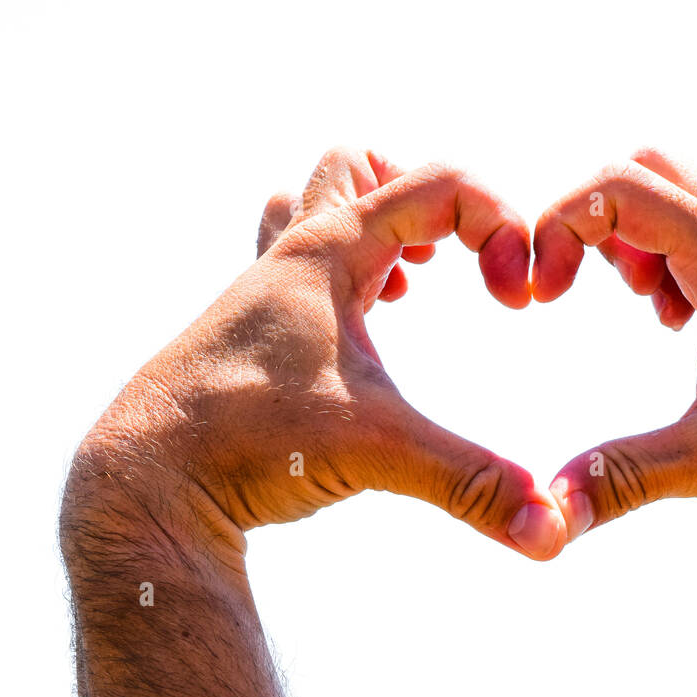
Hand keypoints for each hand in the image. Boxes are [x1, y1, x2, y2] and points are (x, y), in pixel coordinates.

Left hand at [68, 147, 567, 560]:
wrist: (144, 478)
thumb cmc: (245, 445)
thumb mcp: (378, 454)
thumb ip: (472, 485)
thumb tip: (552, 532)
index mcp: (328, 253)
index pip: (438, 181)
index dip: (500, 223)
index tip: (518, 299)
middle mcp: (290, 257)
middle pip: (357, 164)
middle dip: (421, 197)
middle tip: (451, 262)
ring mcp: (261, 291)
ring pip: (310, 205)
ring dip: (366, 227)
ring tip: (403, 287)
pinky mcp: (247, 333)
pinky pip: (293, 265)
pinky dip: (336, 276)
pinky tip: (359, 335)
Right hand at [533, 147, 696, 538]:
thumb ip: (624, 479)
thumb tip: (545, 512)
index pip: (622, 187)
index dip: (559, 224)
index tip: (544, 293)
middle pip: (654, 168)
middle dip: (596, 217)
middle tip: (586, 286)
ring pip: (689, 197)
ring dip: (640, 237)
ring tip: (642, 307)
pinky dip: (675, 258)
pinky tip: (682, 325)